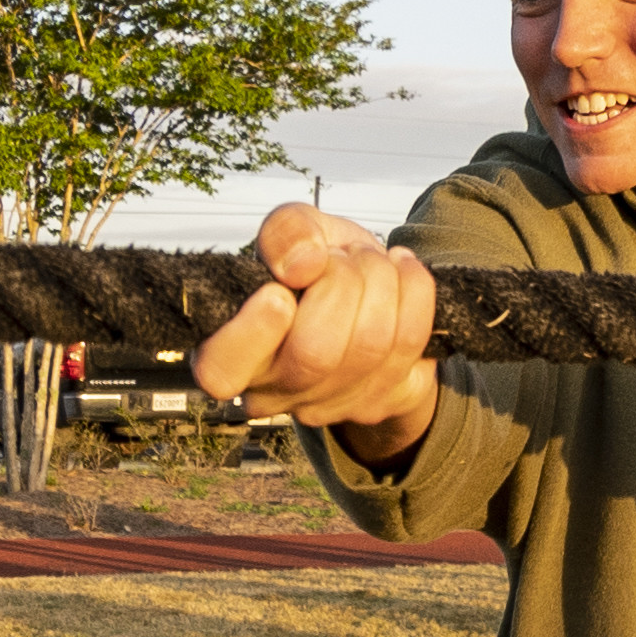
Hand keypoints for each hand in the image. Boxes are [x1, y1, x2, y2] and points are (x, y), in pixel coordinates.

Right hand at [194, 202, 443, 451]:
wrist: (369, 292)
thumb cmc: (314, 265)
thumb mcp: (293, 232)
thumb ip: (285, 231)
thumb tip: (303, 263)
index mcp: (229, 350)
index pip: (222, 370)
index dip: (252, 333)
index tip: (278, 292)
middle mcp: (274, 390)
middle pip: (315, 352)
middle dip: (342, 282)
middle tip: (344, 257)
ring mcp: (329, 405)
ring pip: (370, 345)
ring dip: (380, 281)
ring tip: (370, 260)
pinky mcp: (379, 400)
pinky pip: (410, 343)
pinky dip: (414, 291)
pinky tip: (401, 271)